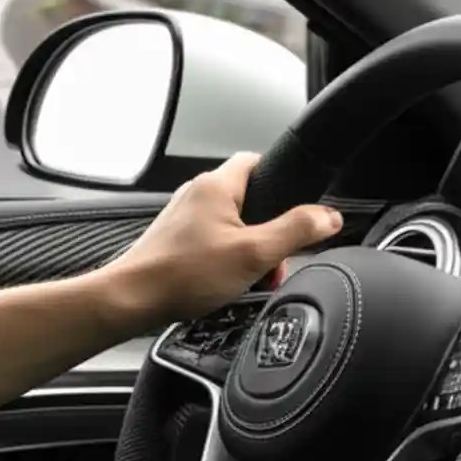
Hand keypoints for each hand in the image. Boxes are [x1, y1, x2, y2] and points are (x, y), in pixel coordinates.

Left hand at [100, 152, 342, 330]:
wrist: (132, 299)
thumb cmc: (182, 274)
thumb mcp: (254, 253)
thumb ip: (295, 231)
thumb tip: (328, 217)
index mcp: (217, 185)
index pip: (258, 161)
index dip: (282, 181)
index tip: (298, 206)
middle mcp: (197, 193)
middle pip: (249, 198)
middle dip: (269, 230)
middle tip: (274, 260)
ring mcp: (183, 216)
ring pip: (231, 223)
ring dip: (249, 248)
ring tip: (251, 277)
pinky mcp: (174, 239)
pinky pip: (212, 240)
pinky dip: (226, 258)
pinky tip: (226, 283)